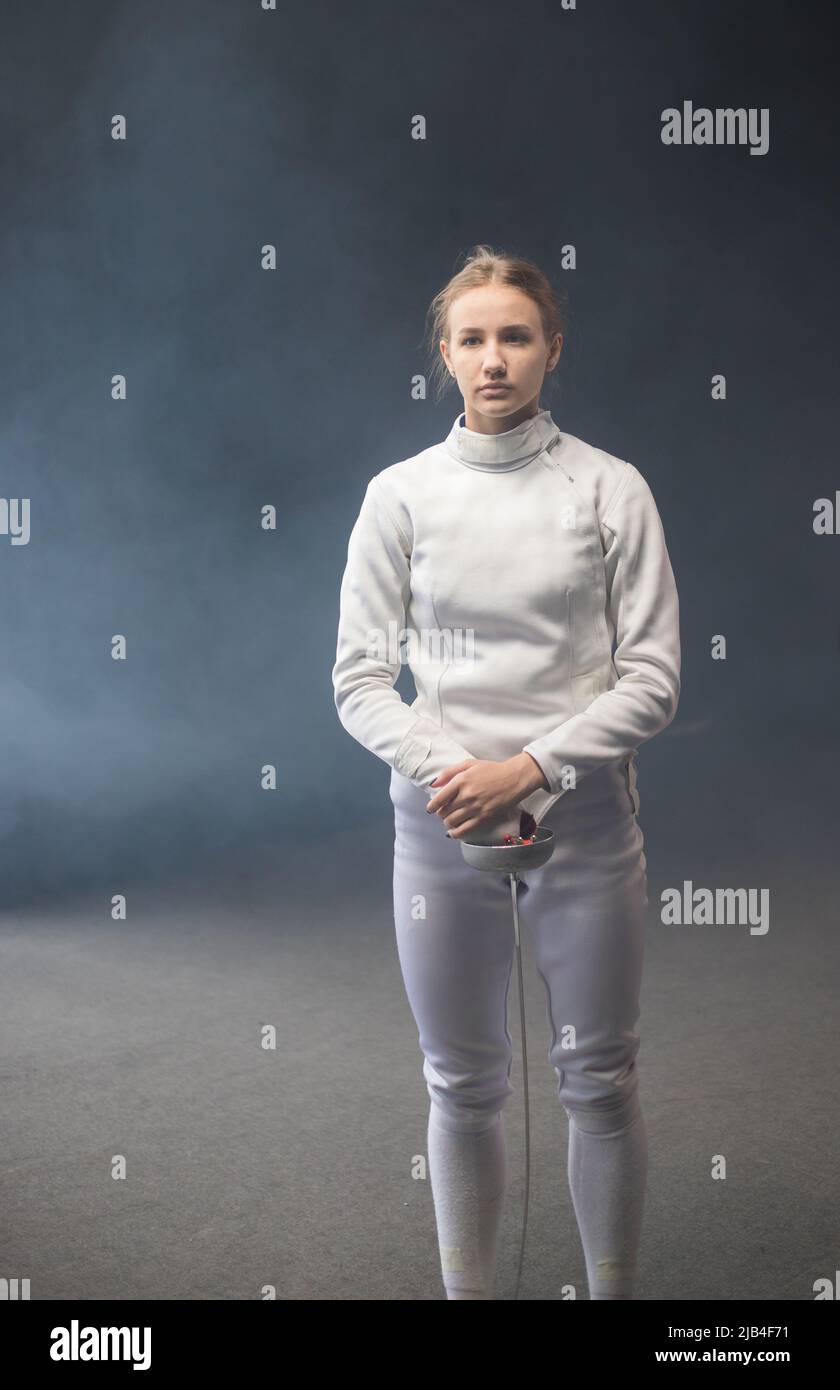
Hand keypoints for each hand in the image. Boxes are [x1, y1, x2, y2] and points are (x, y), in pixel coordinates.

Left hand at [425, 753, 547, 839]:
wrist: (514, 778)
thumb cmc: (492, 770)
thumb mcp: (469, 764)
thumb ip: (449, 772)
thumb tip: (434, 784)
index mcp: (461, 781)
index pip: (438, 799)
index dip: (432, 806)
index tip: (430, 808)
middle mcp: (466, 795)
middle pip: (444, 811)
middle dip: (441, 813)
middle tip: (443, 812)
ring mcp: (475, 808)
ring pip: (451, 822)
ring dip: (447, 822)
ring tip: (449, 820)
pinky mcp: (484, 817)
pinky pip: (464, 830)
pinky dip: (456, 833)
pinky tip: (453, 832)